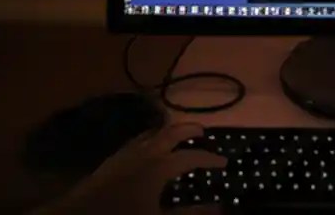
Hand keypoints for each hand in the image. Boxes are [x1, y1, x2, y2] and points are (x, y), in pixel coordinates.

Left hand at [31, 123, 225, 214]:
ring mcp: (124, 155)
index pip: (191, 157)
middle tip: (202, 131)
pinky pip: (135, 141)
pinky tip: (145, 150)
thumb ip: (191, 214)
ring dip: (167, 132)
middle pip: (171, 133)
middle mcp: (143, 154)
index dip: (209, 158)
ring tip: (177, 136)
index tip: (224, 161)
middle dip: (188, 129)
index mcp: (159, 167)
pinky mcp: (110, 161)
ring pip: (150, 134)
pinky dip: (148, 139)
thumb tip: (220, 207)